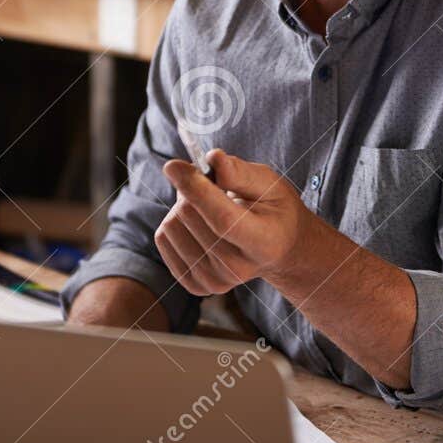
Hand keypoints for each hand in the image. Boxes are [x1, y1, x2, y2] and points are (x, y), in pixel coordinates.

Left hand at [154, 150, 313, 295]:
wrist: (279, 249)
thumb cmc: (274, 210)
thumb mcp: (269, 184)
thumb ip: (241, 172)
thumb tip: (213, 158)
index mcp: (262, 243)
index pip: (222, 218)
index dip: (195, 189)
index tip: (173, 166)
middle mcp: (237, 268)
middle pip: (191, 217)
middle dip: (192, 188)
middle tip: (212, 185)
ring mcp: (214, 281)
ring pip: (172, 225)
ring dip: (183, 205)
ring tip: (208, 206)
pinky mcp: (194, 284)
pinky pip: (163, 239)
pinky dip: (175, 222)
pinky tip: (198, 223)